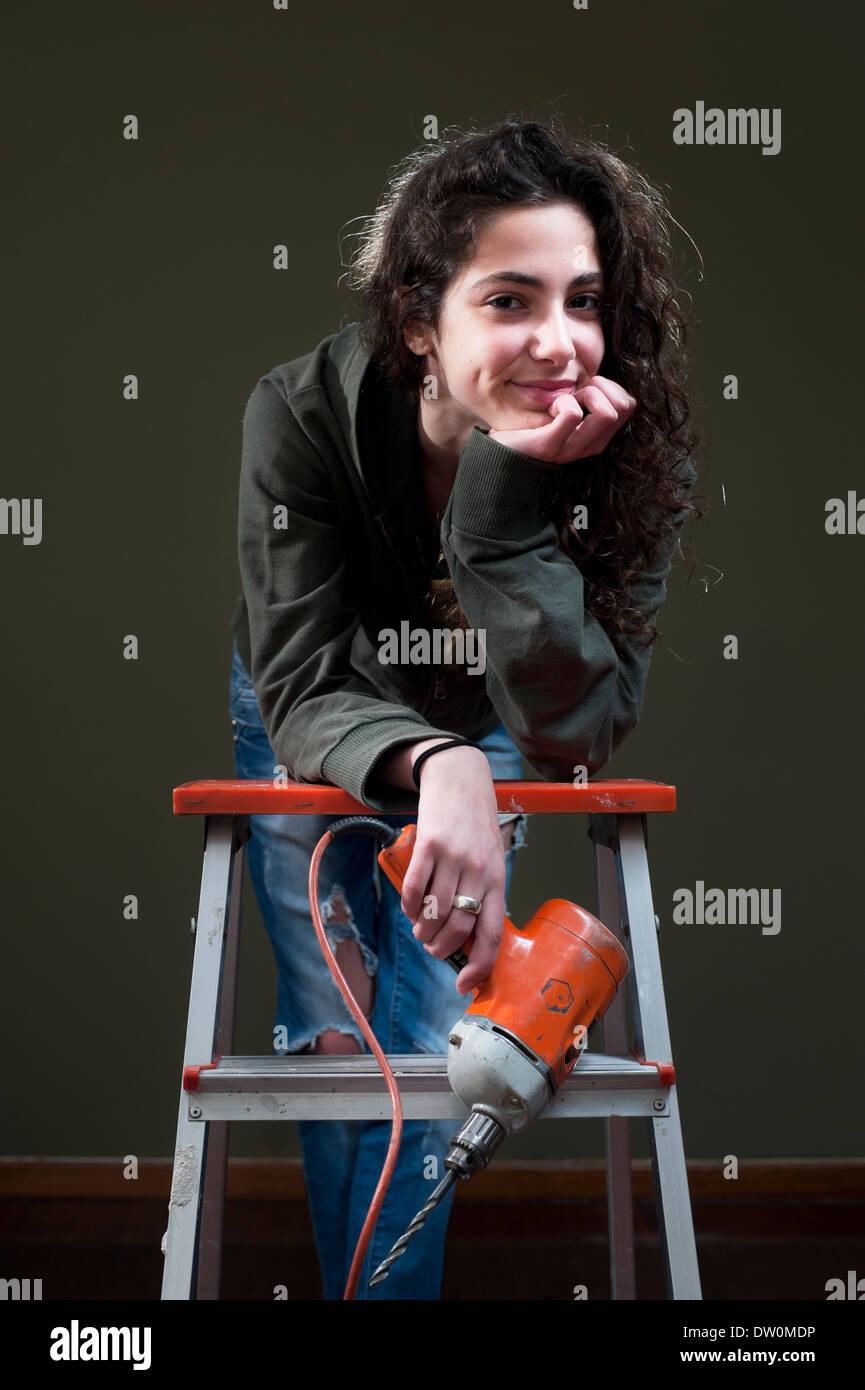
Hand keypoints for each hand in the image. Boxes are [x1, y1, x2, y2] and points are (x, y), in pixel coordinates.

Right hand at [399, 745, 505, 994]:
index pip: (492, 933)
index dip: (479, 965)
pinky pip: (415, 887)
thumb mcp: (491, 858)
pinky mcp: (431, 844)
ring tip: (419, 929)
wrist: (460, 779)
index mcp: (498, 880)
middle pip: (459, 928)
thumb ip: (482, 892)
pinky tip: (409, 909)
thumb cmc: (475, 825)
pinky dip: (408, 906)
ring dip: (423, 930)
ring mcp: (455, 858)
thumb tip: (467, 935)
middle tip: (432, 948)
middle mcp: (480, 871)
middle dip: (441, 948)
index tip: (464, 984)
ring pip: (436, 912)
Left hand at [487, 375, 636, 465]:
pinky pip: (572, 414)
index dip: (610, 388)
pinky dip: (563, 401)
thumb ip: (586, 398)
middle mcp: (591, 446)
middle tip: (575, 394)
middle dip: (600, 388)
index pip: (629, 404)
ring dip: (586, 394)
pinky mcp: (550, 446)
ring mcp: (572, 449)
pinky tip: (549, 409)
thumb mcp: (566, 409)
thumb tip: (598, 377)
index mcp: (598, 437)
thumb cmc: (534, 424)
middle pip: (623, 406)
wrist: (502, 451)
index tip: (585, 391)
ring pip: (607, 411)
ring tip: (563, 402)